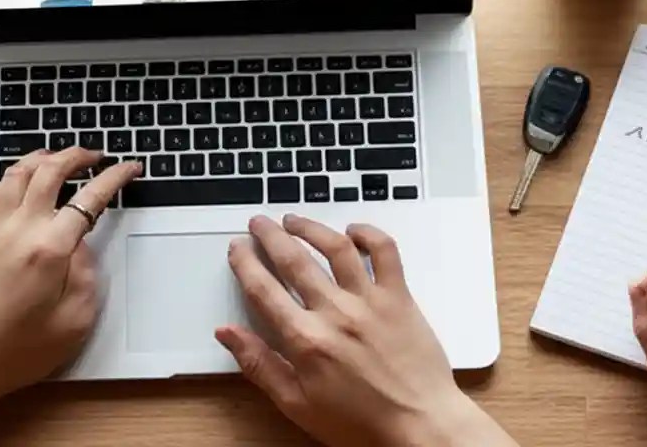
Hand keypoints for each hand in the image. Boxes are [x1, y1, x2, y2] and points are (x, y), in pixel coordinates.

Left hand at [0, 148, 140, 403]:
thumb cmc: (15, 351)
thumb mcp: (74, 322)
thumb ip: (86, 274)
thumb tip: (82, 245)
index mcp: (50, 249)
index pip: (90, 198)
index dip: (114, 178)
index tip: (127, 168)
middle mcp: (19, 229)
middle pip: (50, 170)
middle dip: (77, 155)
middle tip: (95, 156)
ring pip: (17, 172)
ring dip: (42, 158)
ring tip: (58, 157)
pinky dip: (8, 180)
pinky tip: (16, 186)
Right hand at [216, 215, 517, 446]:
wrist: (419, 427)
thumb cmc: (360, 424)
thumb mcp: (297, 404)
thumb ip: (259, 365)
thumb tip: (227, 333)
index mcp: (306, 340)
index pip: (264, 290)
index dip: (245, 263)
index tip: (237, 248)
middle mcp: (336, 313)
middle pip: (294, 260)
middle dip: (270, 236)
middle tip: (258, 222)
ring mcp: (370, 301)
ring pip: (335, 247)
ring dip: (310, 227)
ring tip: (293, 220)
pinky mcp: (399, 298)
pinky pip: (385, 252)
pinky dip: (369, 234)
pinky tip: (353, 230)